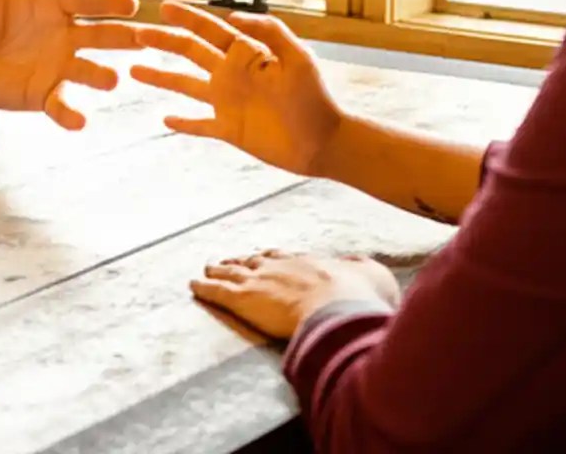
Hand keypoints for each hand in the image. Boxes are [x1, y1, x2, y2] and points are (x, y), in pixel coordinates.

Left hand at [0, 0, 144, 129]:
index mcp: (59, 5)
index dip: (104, 1)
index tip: (129, 2)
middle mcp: (69, 36)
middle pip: (100, 35)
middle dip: (121, 38)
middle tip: (144, 39)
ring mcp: (62, 67)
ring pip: (89, 70)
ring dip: (101, 75)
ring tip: (113, 79)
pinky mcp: (48, 95)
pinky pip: (62, 104)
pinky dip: (70, 113)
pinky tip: (79, 122)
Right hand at [131, 2, 342, 175]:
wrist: (324, 141)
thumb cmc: (315, 98)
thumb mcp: (298, 57)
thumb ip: (269, 32)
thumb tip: (232, 16)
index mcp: (246, 54)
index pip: (210, 30)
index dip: (187, 18)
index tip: (162, 7)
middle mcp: (232, 75)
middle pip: (190, 53)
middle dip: (164, 42)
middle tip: (136, 34)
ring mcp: (228, 103)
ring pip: (186, 86)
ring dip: (161, 78)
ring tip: (133, 70)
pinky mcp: (229, 129)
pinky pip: (199, 125)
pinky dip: (182, 123)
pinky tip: (164, 119)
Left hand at [191, 250, 399, 338]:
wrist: (338, 307)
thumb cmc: (359, 296)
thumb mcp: (372, 275)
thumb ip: (362, 267)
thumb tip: (358, 263)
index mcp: (309, 262)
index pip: (285, 257)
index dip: (273, 258)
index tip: (266, 257)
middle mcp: (280, 266)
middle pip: (255, 260)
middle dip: (242, 260)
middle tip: (230, 259)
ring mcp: (259, 280)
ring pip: (232, 271)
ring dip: (218, 269)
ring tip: (208, 266)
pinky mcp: (243, 298)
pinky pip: (217, 291)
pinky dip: (203, 287)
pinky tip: (192, 284)